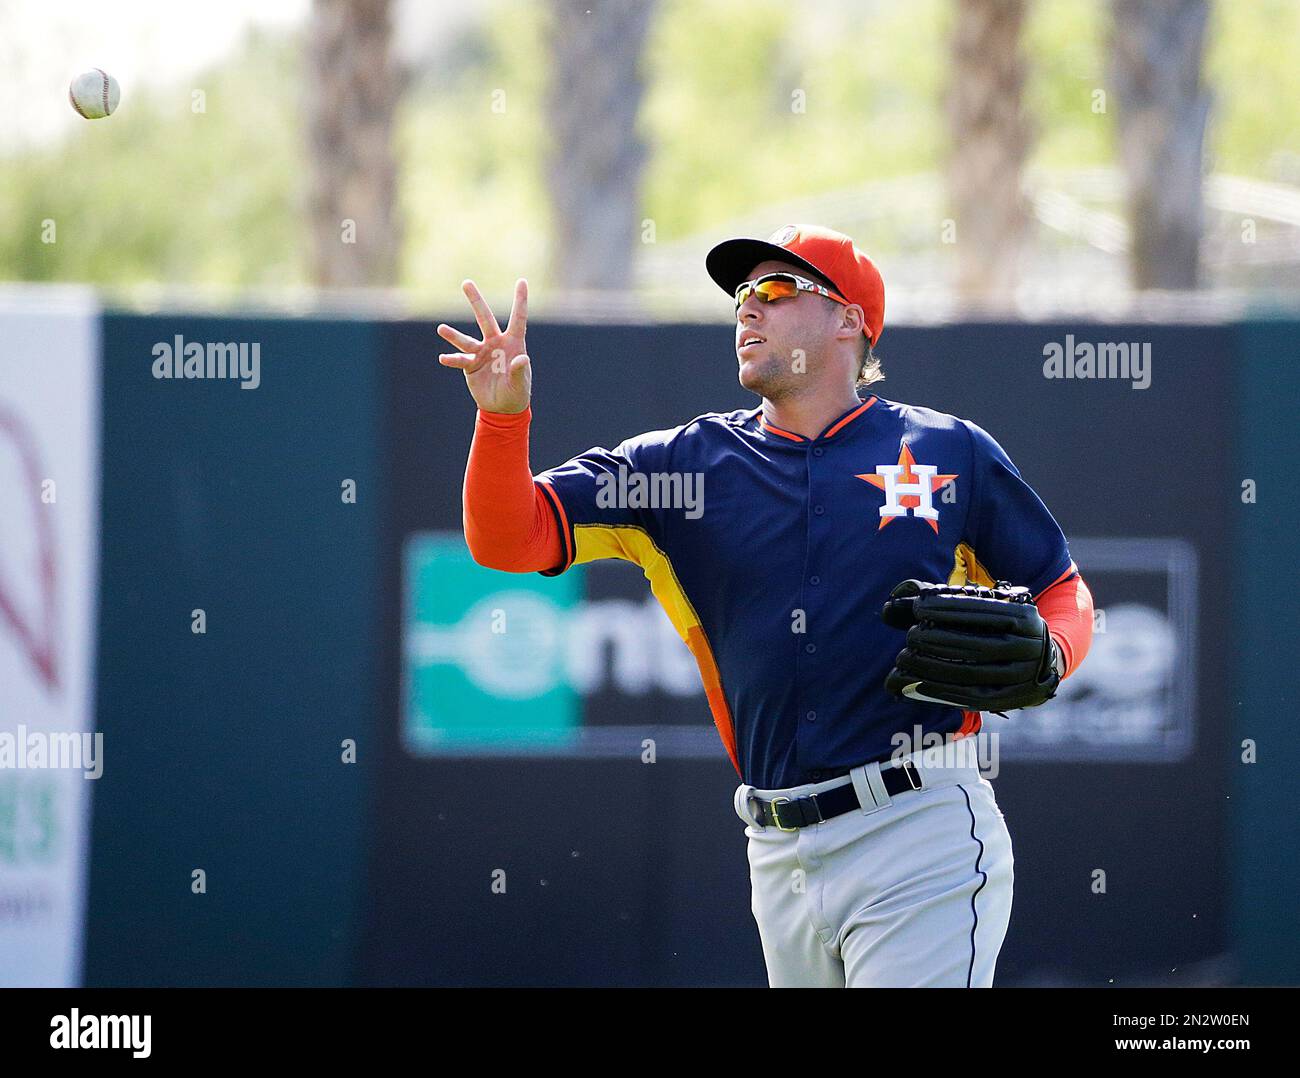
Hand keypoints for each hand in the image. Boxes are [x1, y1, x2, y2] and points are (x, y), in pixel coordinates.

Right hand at [437, 278, 530, 413]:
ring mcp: (481, 353)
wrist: (502, 408)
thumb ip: (520, 371)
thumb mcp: (520, 385)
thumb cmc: (517, 393)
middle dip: (476, 301)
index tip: (522, 281)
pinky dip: (452, 360)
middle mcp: (495, 343)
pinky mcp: (471, 365)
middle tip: (466, 283)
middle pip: (485, 319)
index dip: (520, 300)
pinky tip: (443, 358)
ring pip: (466, 340)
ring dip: (453, 335)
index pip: (518, 318)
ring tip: (441, 329)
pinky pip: (460, 360)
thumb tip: (521, 359)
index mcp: (513, 343)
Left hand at [879, 579, 1059, 712]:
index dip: (949, 609)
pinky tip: (915, 684)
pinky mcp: (1009, 699)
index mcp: (1026, 618)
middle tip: (911, 635)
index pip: (983, 611)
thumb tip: (895, 607)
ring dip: (932, 667)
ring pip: (971, 673)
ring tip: (904, 659)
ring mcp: (1023, 677)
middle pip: (977, 645)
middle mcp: (1030, 647)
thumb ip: (948, 603)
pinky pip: (970, 696)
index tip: (919, 608)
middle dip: (938, 640)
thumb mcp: (988, 609)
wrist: (1041, 661)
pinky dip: (939, 690)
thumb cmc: (1001, 628)